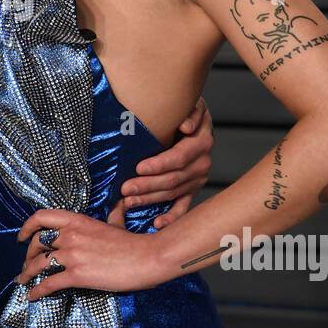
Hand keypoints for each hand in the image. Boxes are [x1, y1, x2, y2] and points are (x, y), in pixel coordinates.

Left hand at [15, 209, 165, 297]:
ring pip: (38, 264)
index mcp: (78, 220)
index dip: (27, 226)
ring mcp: (72, 255)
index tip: (22, 237)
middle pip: (36, 242)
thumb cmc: (133, 243)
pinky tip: (32, 296)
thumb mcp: (117, 224)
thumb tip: (120, 205)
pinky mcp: (77, 275)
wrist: (147, 258)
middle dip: (27, 255)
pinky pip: (49, 284)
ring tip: (23, 282)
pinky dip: (37, 291)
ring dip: (26, 274)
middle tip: (26, 264)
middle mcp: (70, 235)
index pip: (42, 217)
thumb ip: (113, 214)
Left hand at [107, 96, 213, 229]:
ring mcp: (197, 178)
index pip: (179, 157)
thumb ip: (191, 112)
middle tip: (125, 189)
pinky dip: (171, 217)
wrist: (192, 119)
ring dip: (150, 199)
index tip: (138, 167)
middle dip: (147, 185)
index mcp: (202, 141)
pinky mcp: (192, 189)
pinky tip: (156, 224)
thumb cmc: (184, 110)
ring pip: (173, 193)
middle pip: (173, 179)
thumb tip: (185, 126)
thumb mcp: (190, 104)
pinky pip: (183, 207)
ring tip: (128, 202)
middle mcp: (202, 163)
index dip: (159, 164)